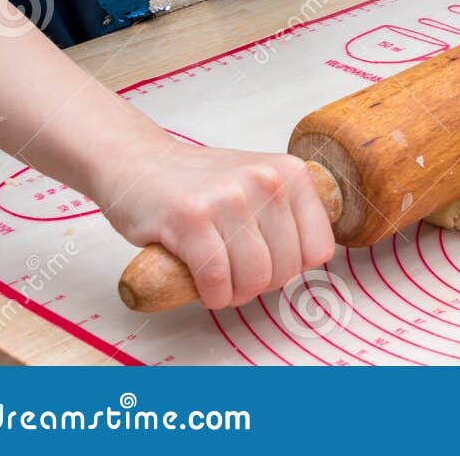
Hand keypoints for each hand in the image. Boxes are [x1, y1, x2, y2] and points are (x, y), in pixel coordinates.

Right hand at [92, 138, 336, 308]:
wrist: (140, 164)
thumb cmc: (202, 185)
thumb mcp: (261, 186)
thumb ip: (289, 217)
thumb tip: (310, 262)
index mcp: (291, 174)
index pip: (319, 249)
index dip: (293, 268)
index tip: (270, 264)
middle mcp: (267, 181)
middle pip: (287, 269)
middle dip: (261, 285)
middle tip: (237, 275)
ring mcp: (229, 198)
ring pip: (255, 278)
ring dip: (235, 294)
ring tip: (220, 281)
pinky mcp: (190, 219)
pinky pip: (216, 279)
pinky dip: (212, 295)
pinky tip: (203, 286)